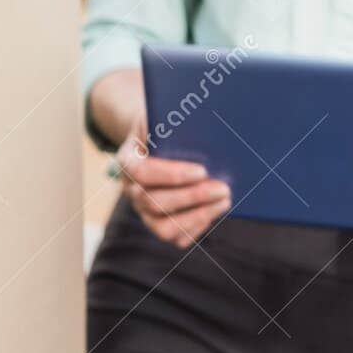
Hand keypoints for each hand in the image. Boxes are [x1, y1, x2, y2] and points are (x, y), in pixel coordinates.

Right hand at [117, 118, 231, 248]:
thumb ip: (171, 118)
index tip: (202, 170)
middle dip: (192, 197)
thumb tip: (198, 121)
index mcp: (127, 161)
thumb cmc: (166, 125)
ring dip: (197, 216)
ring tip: (224, 201)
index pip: (142, 172)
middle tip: (223, 188)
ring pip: (163, 227)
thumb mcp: (163, 114)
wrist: (160, 141)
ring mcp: (143, 211)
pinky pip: (175, 238)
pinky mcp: (160, 224)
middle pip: (153, 203)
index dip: (171, 175)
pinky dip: (196, 228)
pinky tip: (213, 212)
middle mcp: (131, 190)